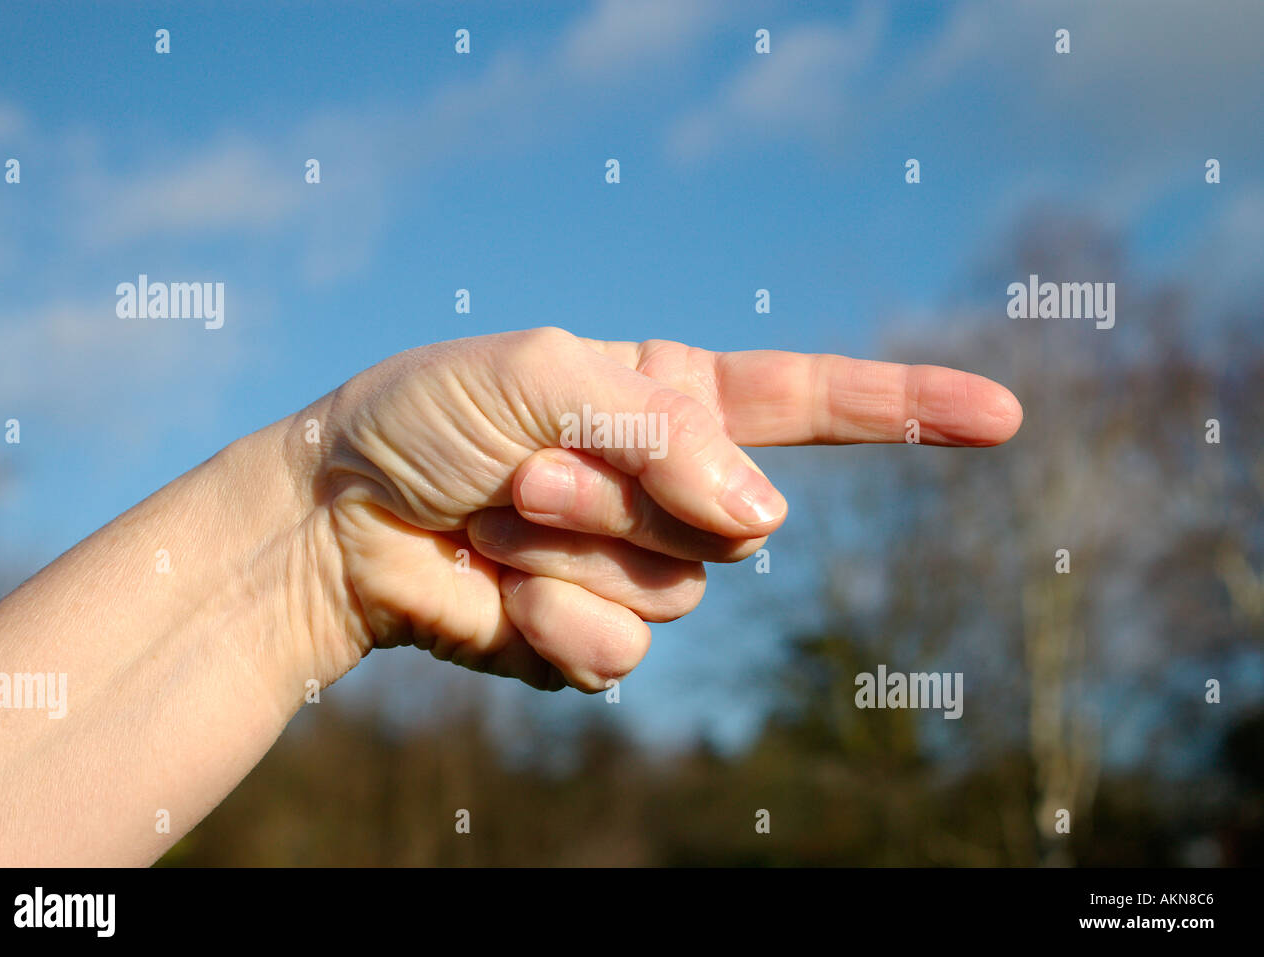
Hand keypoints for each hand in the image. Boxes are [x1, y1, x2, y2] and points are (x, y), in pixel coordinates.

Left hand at [299, 327, 1022, 692]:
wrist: (339, 514)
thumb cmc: (426, 418)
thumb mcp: (542, 376)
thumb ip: (662, 430)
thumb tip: (759, 519)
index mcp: (671, 402)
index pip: (813, 404)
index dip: (907, 407)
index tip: (1000, 413)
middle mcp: (669, 487)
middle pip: (734, 520)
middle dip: (621, 496)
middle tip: (525, 472)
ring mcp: (635, 569)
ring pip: (675, 592)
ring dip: (572, 553)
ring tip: (498, 518)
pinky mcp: (589, 639)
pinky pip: (619, 654)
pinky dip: (549, 622)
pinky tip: (496, 591)